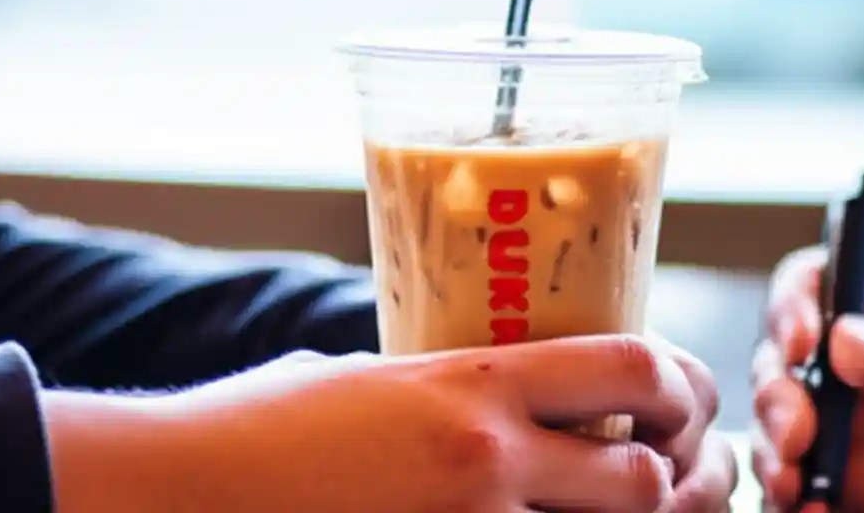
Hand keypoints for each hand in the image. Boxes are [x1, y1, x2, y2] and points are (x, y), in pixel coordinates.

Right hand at [47, 335, 734, 511]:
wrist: (180, 491)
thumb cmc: (261, 426)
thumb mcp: (370, 378)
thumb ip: (447, 386)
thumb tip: (499, 398)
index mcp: (472, 381)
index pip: (630, 365)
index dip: (683, 382)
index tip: (684, 396)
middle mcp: (485, 459)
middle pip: (648, 478)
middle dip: (678, 476)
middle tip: (677, 469)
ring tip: (636, 502)